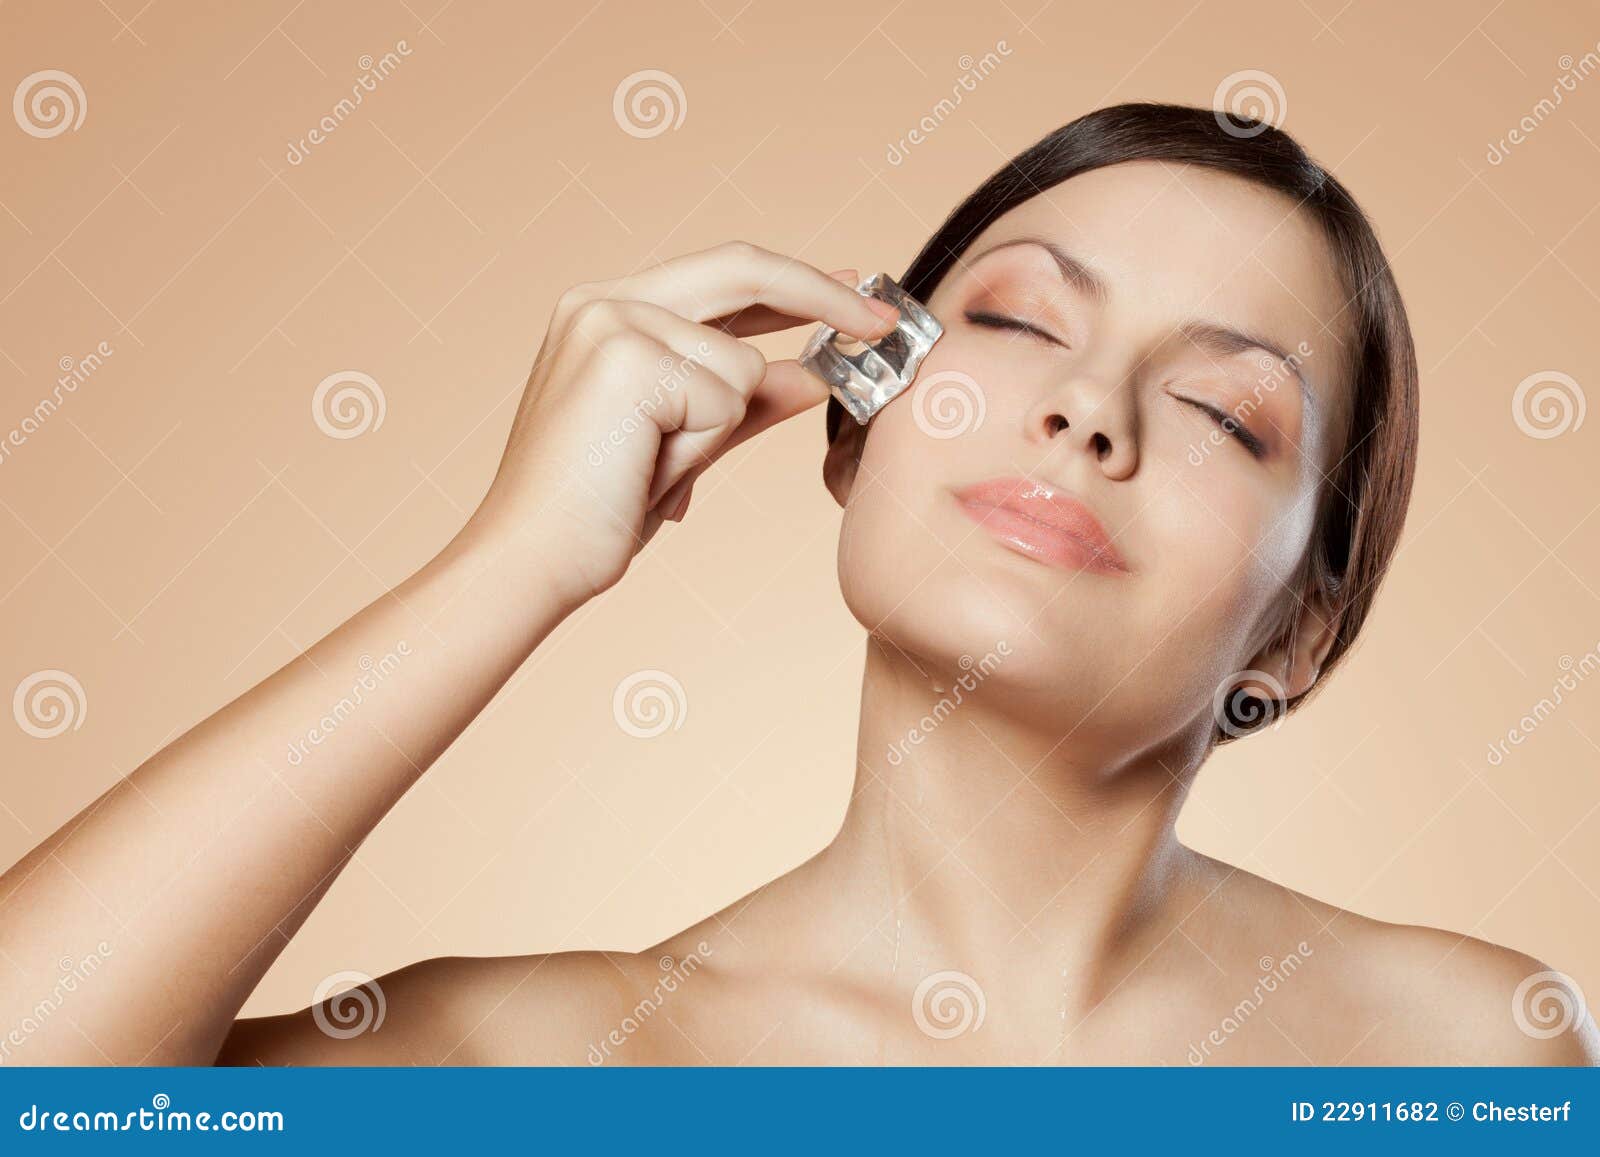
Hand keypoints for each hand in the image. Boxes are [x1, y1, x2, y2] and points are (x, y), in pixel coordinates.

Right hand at [468, 241, 899, 604]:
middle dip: (823, 295)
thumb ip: (745, 403)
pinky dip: (699, 447)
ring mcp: (611, 320)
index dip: (796, 283)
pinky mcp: (626, 355)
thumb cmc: (594, 511)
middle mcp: (602, 299)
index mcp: (605, 308)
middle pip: (743, 268)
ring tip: (651, 470)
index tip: (854, 294)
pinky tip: (643, 471)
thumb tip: (811, 375)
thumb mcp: (684, 445)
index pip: (724, 273)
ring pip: (742, 362)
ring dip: (716, 430)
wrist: (530, 560)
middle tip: (881, 324)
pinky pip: (725, 397)